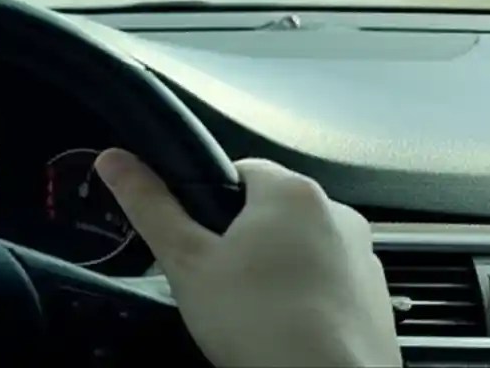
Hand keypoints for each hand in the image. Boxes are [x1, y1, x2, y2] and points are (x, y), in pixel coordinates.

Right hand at [95, 149, 400, 367]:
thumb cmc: (256, 321)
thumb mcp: (187, 263)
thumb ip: (150, 206)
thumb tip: (113, 159)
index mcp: (292, 192)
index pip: (238, 171)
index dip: (207, 205)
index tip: (197, 245)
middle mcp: (338, 214)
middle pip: (270, 212)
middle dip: (242, 241)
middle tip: (217, 284)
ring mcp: (365, 257)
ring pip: (300, 249)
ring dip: (276, 270)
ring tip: (252, 314)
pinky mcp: (377, 298)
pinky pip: (328, 283)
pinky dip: (306, 299)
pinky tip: (285, 331)